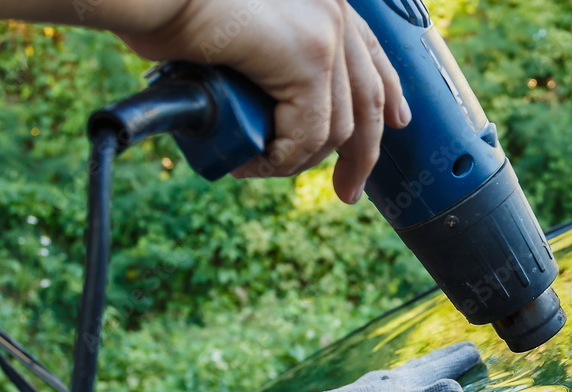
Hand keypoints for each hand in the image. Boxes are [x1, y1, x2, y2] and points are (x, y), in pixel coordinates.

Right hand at [117, 0, 410, 203]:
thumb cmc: (173, 11)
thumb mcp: (239, 40)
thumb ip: (269, 63)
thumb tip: (274, 111)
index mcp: (324, 1)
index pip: (372, 54)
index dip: (389, 93)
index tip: (398, 123)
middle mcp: (334, 9)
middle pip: (367, 98)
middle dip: (364, 153)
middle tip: (349, 191)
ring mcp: (326, 31)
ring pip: (337, 127)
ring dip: (296, 160)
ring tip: (256, 165)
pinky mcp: (310, 57)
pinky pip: (309, 135)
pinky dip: (280, 159)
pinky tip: (251, 163)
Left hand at [301, 342, 481, 391]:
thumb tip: (458, 388)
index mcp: (401, 383)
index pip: (437, 368)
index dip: (457, 361)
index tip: (477, 351)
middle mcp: (389, 381)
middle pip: (425, 366)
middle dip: (447, 359)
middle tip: (467, 349)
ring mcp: (374, 389)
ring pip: (408, 373)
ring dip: (428, 369)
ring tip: (438, 365)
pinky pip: (394, 385)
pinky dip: (408, 382)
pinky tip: (398, 388)